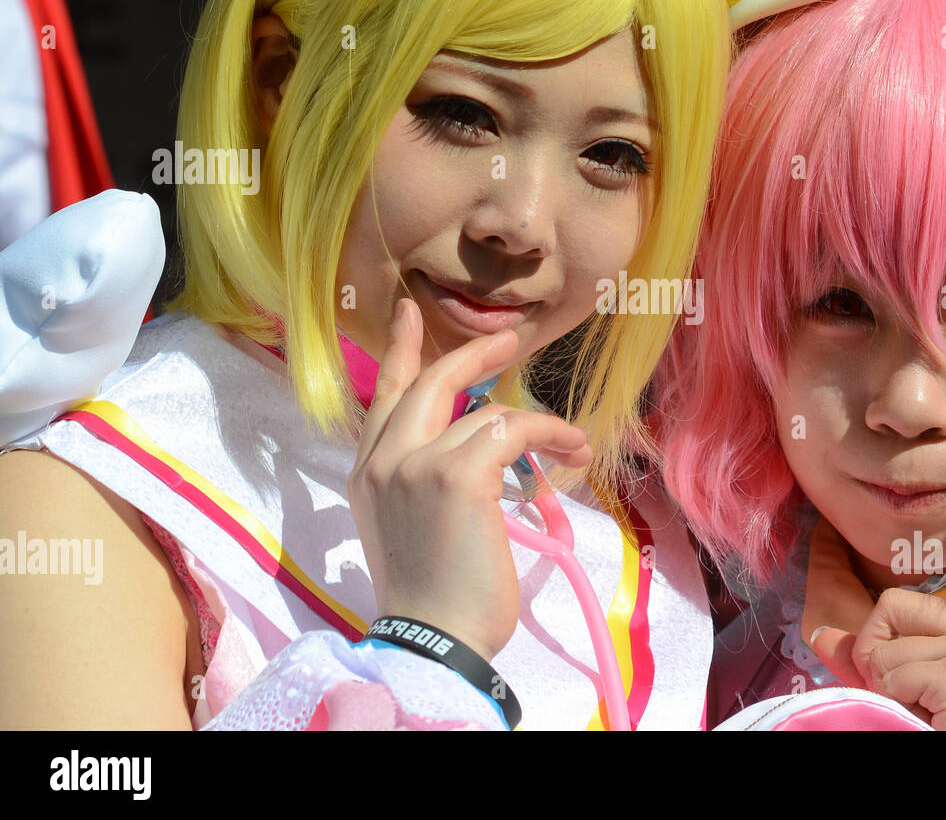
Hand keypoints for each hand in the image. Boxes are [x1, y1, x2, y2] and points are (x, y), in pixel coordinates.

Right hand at [347, 298, 592, 660]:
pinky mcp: (455, 475)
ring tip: (570, 443)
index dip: (399, 353)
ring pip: (483, 412)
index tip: (407, 315)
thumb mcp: (408, 527)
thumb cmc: (432, 595)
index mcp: (366, 474)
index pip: (384, 398)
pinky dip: (549, 434)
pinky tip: (572, 450)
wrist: (432, 637)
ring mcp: (414, 464)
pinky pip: (511, 430)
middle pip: (427, 382)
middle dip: (471, 355)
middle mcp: (382, 461)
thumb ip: (420, 480)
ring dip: (536, 424)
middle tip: (508, 338)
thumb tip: (468, 451)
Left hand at [847, 565, 945, 729]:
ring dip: (885, 686)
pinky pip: (888, 673)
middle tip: (910, 691)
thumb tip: (819, 633)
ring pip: (882, 646)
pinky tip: (929, 715)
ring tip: (923, 708)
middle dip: (877, 651)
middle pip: (890, 604)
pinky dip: (893, 701)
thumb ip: (872, 657)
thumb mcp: (918, 687)